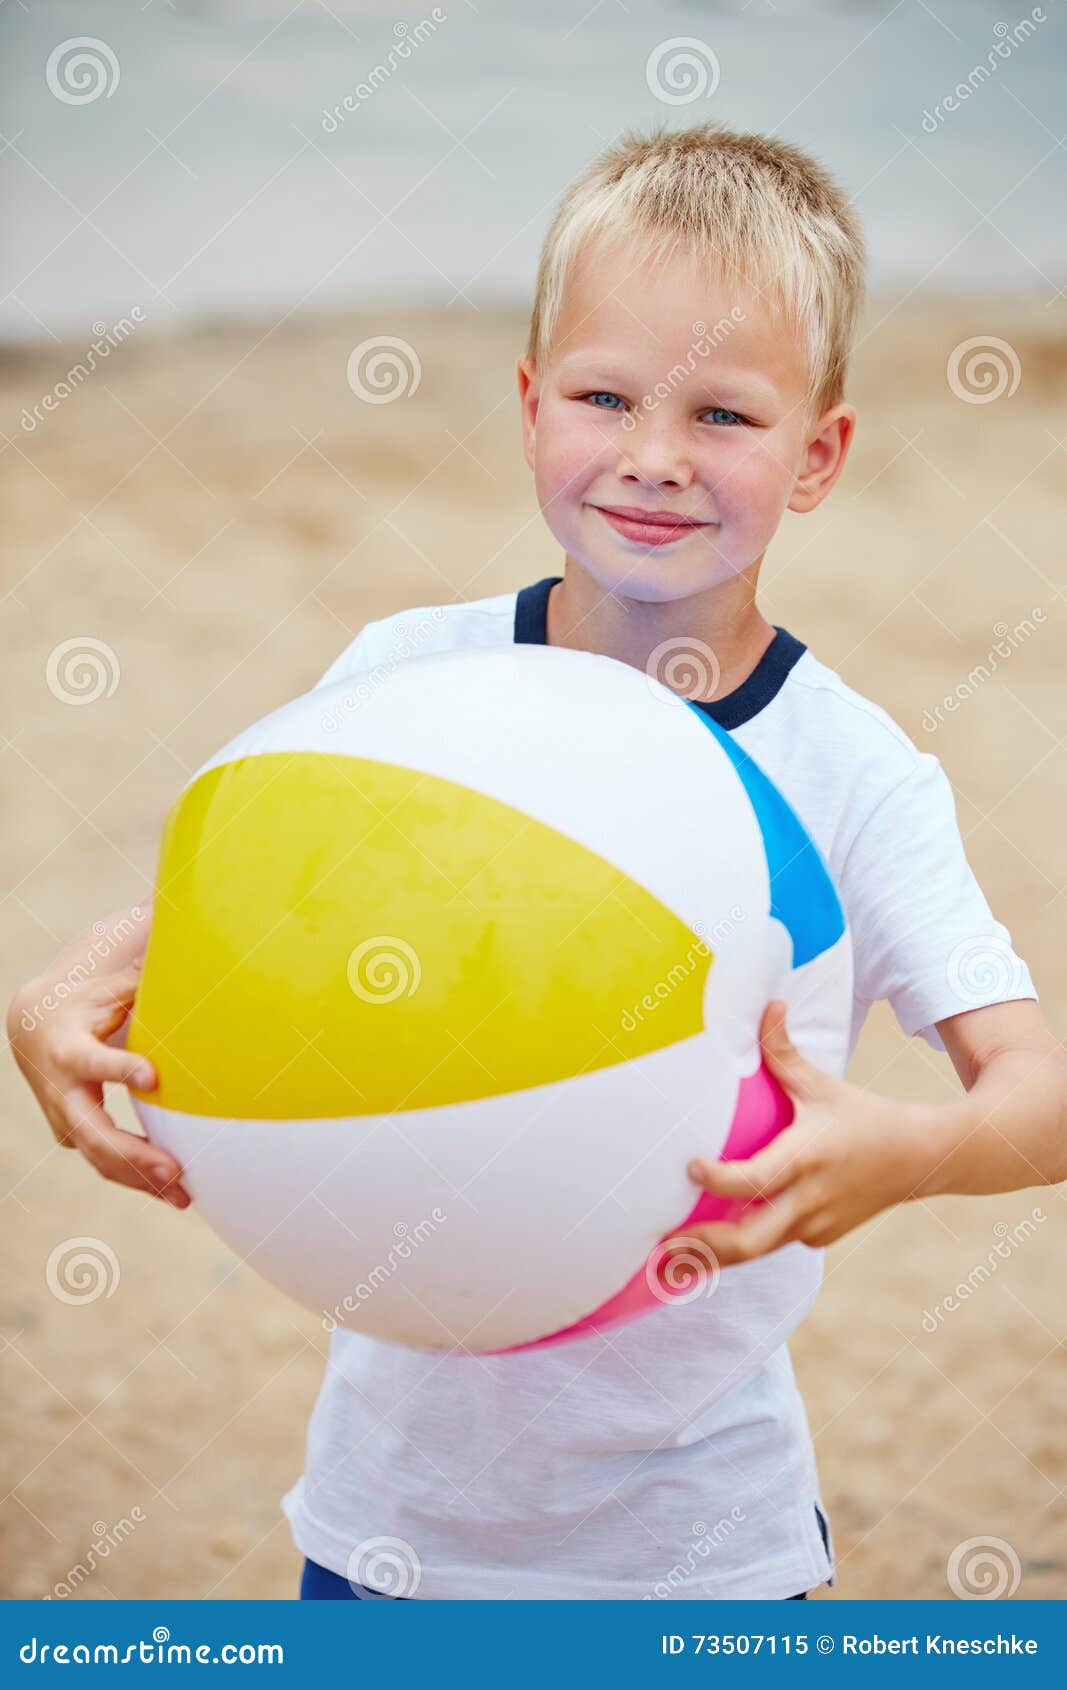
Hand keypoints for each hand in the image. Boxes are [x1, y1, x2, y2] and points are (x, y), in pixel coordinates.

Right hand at [7, 961, 190, 1207]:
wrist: (32, 1031)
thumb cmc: (87, 1002)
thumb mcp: (110, 987)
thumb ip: (145, 979)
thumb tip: (189, 944)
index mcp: (70, 1049)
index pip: (94, 1062)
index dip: (120, 1069)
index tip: (153, 1077)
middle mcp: (61, 1091)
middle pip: (94, 1131)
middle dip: (134, 1154)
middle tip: (176, 1171)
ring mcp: (63, 1120)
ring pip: (99, 1158)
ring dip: (142, 1181)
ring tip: (186, 1197)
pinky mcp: (72, 1137)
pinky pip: (104, 1164)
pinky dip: (138, 1180)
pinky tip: (175, 1194)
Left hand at [661, 1000, 924, 1266]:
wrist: (920, 1158)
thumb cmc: (865, 1117)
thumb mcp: (823, 1084)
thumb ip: (784, 1052)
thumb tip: (768, 1005)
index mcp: (807, 1159)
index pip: (756, 1179)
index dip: (720, 1180)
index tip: (690, 1167)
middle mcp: (809, 1200)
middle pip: (750, 1242)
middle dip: (703, 1248)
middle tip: (659, 1244)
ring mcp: (815, 1225)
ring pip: (757, 1250)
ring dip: (713, 1256)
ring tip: (666, 1259)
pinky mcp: (819, 1237)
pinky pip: (774, 1243)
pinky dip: (743, 1243)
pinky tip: (708, 1243)